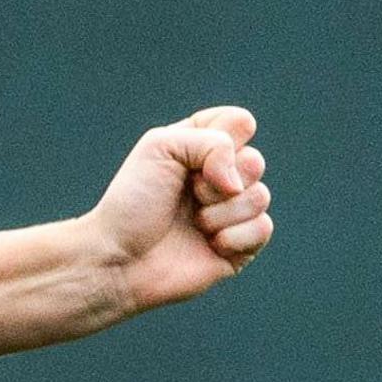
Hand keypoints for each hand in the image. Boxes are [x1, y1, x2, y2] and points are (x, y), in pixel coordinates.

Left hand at [88, 106, 273, 311]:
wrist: (118, 258)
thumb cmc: (132, 201)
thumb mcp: (161, 147)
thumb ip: (212, 141)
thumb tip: (240, 181)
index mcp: (201, 147)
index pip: (241, 123)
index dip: (221, 139)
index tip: (186, 158)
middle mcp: (220, 178)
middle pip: (255, 161)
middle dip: (218, 180)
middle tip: (189, 195)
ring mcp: (230, 213)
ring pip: (260, 197)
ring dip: (222, 211)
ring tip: (194, 222)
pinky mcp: (239, 247)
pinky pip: (264, 228)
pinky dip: (234, 236)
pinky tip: (209, 244)